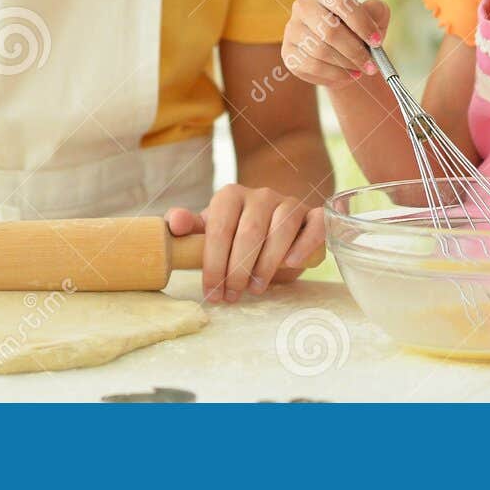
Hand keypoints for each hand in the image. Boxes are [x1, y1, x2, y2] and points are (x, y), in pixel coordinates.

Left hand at [165, 185, 325, 302]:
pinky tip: (291, 263)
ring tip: (255, 288)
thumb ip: (189, 229)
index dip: (214, 263)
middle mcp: (261, 194)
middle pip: (249, 232)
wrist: (270, 225)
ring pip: (281, 228)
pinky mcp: (312, 216)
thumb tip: (175, 223)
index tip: (212, 291)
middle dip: (238, 269)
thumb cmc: (234, 234)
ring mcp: (289, 203)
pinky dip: (305, 244)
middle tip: (232, 295)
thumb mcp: (209, 233)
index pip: (220, 228)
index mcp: (230, 195)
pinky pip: (315, 225)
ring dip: (267, 263)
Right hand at [281, 0, 390, 87]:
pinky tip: (347, 75)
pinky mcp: (288, 52)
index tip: (377, 42)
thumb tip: (372, 15)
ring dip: (346, 64)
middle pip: (328, 30)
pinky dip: (335, 74)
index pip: (340, 1)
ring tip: (361, 69)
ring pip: (321, 51)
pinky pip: (313, 66)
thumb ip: (375, 11)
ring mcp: (292, 29)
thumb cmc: (358, 31)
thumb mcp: (373, 17)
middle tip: (371, 65)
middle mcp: (303, 6)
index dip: (361, 23)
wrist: (342, 54)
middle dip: (355, 51)